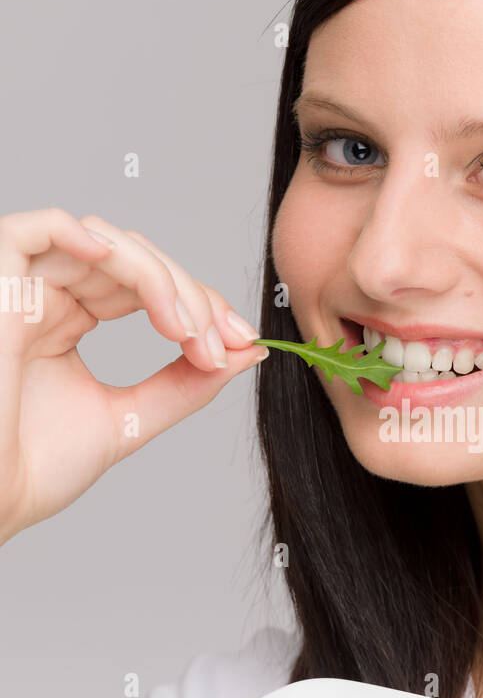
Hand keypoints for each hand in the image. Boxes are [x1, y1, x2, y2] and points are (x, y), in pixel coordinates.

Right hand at [0, 209, 267, 542]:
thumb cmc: (31, 470)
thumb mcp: (129, 420)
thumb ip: (184, 385)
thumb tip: (245, 352)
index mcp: (68, 320)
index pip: (147, 286)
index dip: (200, 306)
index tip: (240, 343)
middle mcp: (46, 296)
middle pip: (136, 260)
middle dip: (193, 296)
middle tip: (222, 343)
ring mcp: (21, 287)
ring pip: (105, 242)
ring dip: (161, 279)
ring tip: (187, 331)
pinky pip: (40, 228)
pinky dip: (87, 234)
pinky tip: (126, 268)